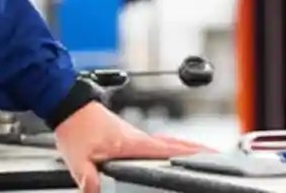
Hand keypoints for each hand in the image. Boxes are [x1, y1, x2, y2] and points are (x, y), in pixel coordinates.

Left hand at [53, 101, 211, 192]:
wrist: (66, 106)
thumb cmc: (74, 127)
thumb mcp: (78, 159)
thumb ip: (89, 180)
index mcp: (133, 143)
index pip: (171, 149)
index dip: (193, 153)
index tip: (214, 156)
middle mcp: (138, 138)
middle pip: (176, 146)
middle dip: (198, 151)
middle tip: (219, 158)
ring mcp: (135, 137)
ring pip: (167, 145)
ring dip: (186, 150)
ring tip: (203, 159)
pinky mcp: (128, 138)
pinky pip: (156, 145)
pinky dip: (170, 149)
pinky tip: (170, 157)